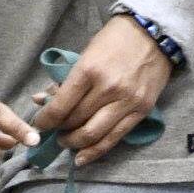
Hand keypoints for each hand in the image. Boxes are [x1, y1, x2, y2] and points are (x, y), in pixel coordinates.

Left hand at [31, 15, 172, 165]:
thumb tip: (40, 100)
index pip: (61, 106)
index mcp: (89, 70)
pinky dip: (95, 152)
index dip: (46, 120)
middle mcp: (107, 88)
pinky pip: (114, 138)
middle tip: (55, 133)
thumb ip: (65, 80)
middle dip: (60, 131)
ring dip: (75, 143)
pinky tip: (82, 158)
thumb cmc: (114, 40)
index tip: (40, 125)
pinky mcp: (140, 112)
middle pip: (75, 121)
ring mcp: (126, 102)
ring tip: (67, 143)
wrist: (153, 34)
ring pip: (93, 135)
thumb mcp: (85, 53)